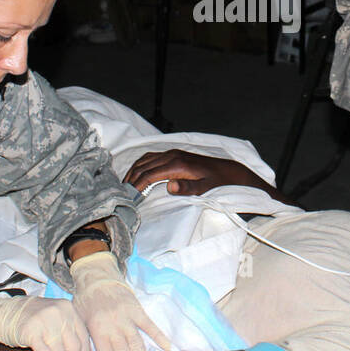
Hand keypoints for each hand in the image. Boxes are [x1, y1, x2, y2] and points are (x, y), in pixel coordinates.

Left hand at [70, 251, 173, 350]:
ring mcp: (127, 316)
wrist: (96, 276)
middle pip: (122, 350)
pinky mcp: (137, 309)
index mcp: (97, 327)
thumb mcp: (79, 320)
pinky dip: (159, 335)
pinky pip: (149, 324)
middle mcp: (113, 323)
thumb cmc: (85, 301)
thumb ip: (85, 342)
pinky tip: (167, 347)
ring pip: (136, 340)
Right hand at [124, 149, 267, 196]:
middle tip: (122, 193)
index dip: (137, 185)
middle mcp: (172, 156)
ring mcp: (172, 153)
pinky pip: (151, 157)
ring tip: (126, 185)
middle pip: (144, 166)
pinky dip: (140, 165)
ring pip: (145, 159)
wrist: (227, 172)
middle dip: (131, 179)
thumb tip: (169, 187)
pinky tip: (137, 174)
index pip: (150, 174)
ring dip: (134, 171)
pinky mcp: (173, 154)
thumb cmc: (216, 183)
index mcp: (177, 165)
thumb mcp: (205, 189)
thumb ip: (188, 188)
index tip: (128, 196)